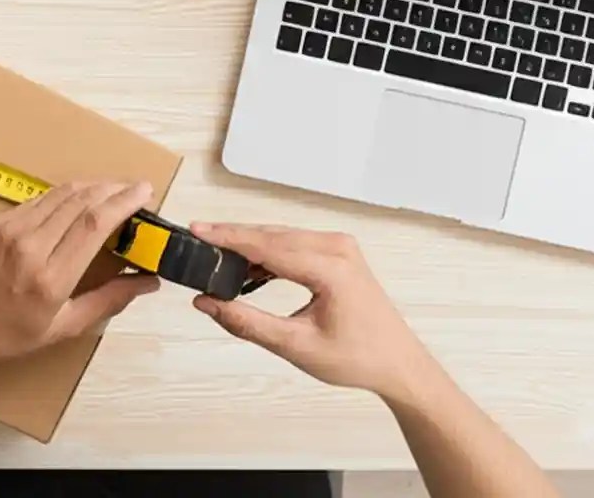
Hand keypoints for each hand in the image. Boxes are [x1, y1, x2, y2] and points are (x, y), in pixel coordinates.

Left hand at [0, 182, 159, 381]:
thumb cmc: (1, 336)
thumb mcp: (60, 328)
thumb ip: (107, 300)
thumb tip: (146, 282)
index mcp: (49, 278)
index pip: (95, 224)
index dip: (124, 203)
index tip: (145, 193)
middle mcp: (29, 247)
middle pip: (81, 201)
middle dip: (113, 189)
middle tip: (134, 190)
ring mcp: (7, 230)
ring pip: (59, 194)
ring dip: (90, 188)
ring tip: (110, 192)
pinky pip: (36, 201)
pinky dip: (62, 198)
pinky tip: (74, 204)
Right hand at [190, 224, 428, 402]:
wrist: (396, 362)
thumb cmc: (356, 358)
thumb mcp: (295, 346)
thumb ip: (247, 323)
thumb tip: (207, 303)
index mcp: (331, 269)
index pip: (267, 246)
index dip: (228, 238)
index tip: (198, 231)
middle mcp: (338, 249)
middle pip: (272, 235)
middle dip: (233, 236)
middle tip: (197, 238)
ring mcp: (341, 248)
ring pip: (282, 237)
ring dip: (249, 243)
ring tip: (214, 253)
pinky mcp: (339, 254)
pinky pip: (295, 244)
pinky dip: (269, 251)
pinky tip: (247, 265)